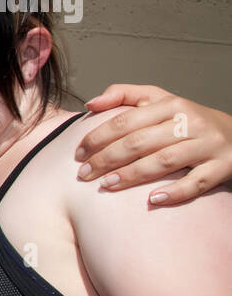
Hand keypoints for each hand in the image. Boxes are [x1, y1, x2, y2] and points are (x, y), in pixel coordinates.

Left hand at [78, 84, 231, 205]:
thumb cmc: (185, 120)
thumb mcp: (159, 100)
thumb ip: (124, 95)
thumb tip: (90, 104)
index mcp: (171, 105)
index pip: (125, 121)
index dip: (97, 138)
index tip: (77, 154)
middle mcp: (189, 123)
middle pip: (140, 142)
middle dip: (107, 159)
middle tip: (84, 174)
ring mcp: (208, 145)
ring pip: (164, 161)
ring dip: (131, 175)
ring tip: (106, 185)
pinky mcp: (223, 167)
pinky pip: (197, 183)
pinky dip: (175, 192)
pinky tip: (151, 200)